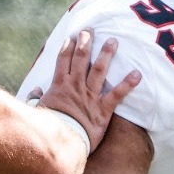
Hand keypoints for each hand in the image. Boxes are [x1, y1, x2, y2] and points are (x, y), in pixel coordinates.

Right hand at [38, 29, 141, 150]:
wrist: (61, 143)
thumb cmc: (48, 128)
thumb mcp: (37, 111)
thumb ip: (35, 98)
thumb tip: (36, 91)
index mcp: (59, 85)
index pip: (63, 60)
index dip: (68, 47)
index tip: (72, 36)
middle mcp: (75, 86)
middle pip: (81, 59)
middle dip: (86, 42)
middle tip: (91, 30)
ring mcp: (90, 96)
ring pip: (99, 70)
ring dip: (106, 54)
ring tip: (113, 41)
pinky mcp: (103, 109)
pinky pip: (117, 94)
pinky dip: (128, 84)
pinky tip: (138, 74)